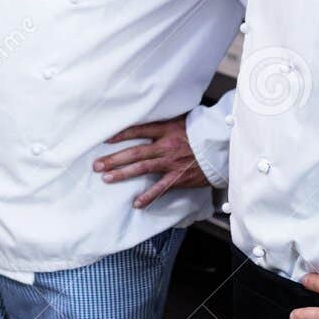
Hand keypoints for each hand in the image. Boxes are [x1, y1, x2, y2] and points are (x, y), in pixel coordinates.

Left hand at [94, 115, 208, 209]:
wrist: (221, 147)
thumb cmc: (201, 132)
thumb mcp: (182, 120)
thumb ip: (164, 120)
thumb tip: (146, 114)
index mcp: (166, 130)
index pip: (138, 130)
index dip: (120, 135)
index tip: (105, 139)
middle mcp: (166, 146)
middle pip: (135, 152)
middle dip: (114, 159)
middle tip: (97, 164)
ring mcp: (172, 163)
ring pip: (142, 169)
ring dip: (123, 174)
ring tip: (106, 178)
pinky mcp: (179, 177)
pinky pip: (161, 188)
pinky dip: (148, 196)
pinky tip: (136, 203)